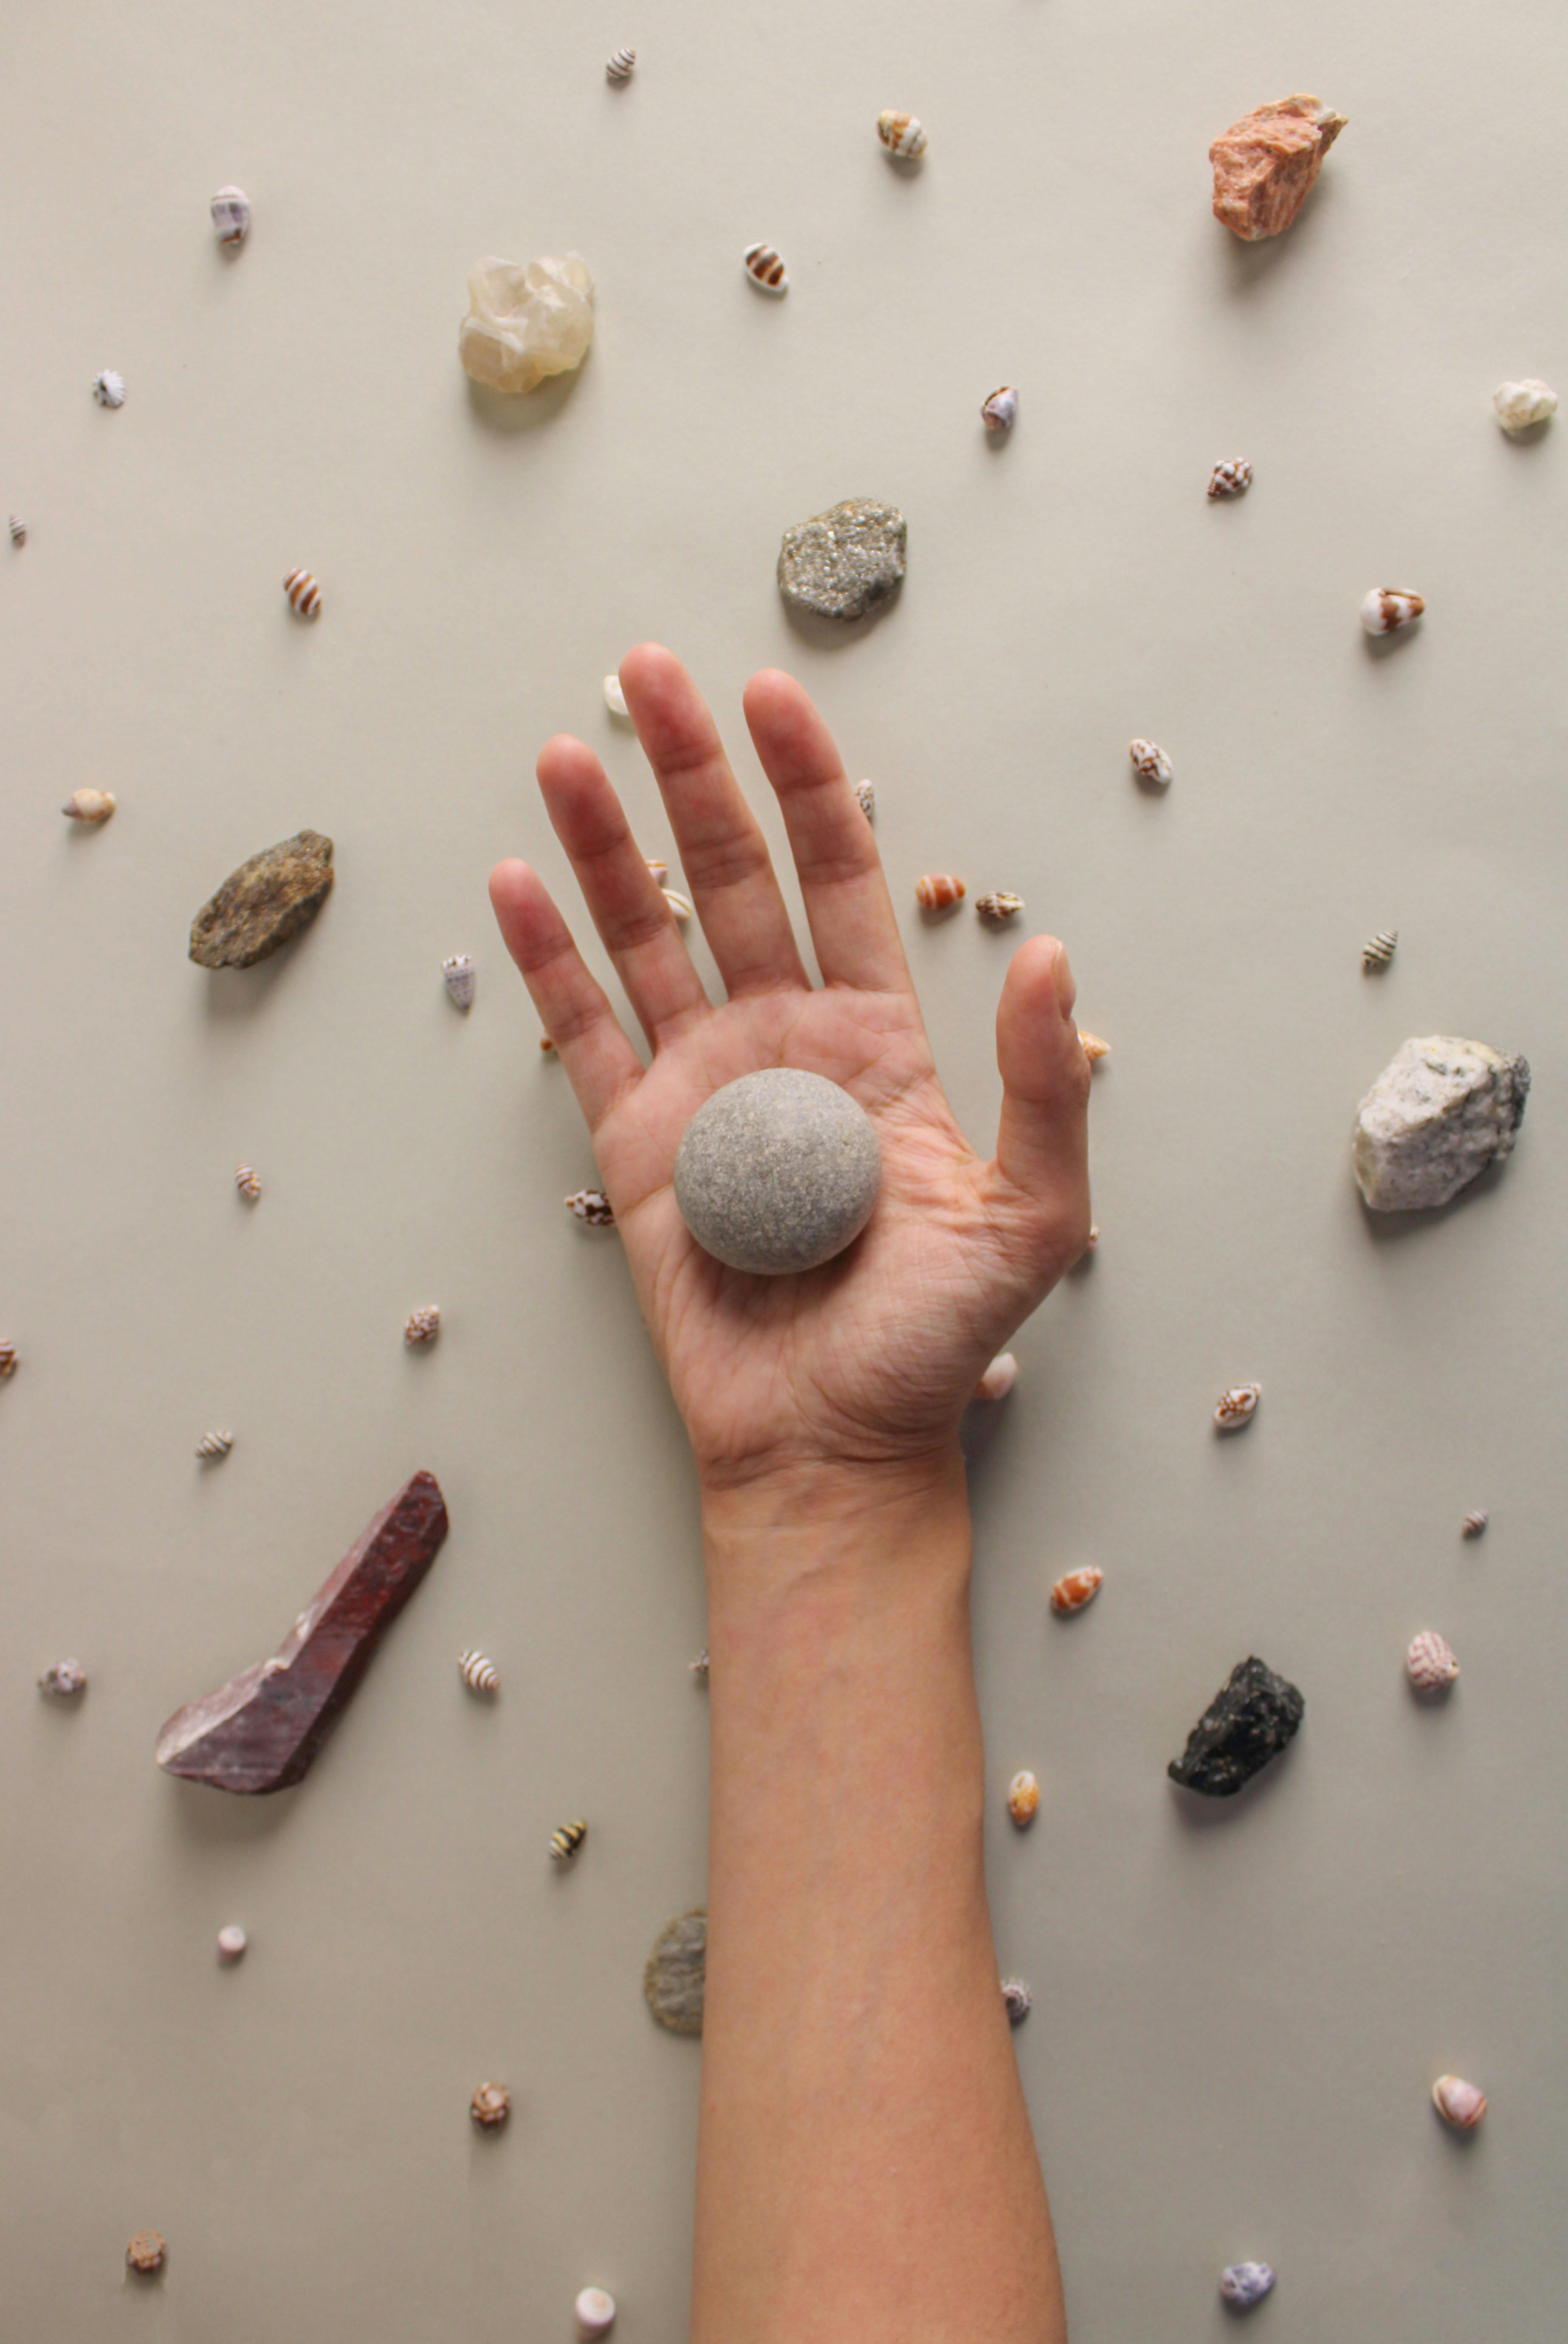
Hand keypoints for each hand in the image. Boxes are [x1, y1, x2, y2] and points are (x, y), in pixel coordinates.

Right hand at [490, 645, 1091, 1492]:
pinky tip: (515, 880)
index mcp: (879, 1039)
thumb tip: (1054, 954)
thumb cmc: (935, 1342)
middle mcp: (784, 1040)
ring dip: (604, 844)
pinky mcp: (632, 1146)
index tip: (772, 696)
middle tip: (647, 673)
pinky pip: (581, 1032)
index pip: (838, 877)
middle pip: (730, 876)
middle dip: (689, 775)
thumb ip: (1048, 1085)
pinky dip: (546, 959)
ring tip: (565, 750)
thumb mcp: (1032, 1215)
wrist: (832, 1442)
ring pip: (645, 934)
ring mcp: (702, 1086)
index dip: (805, 784)